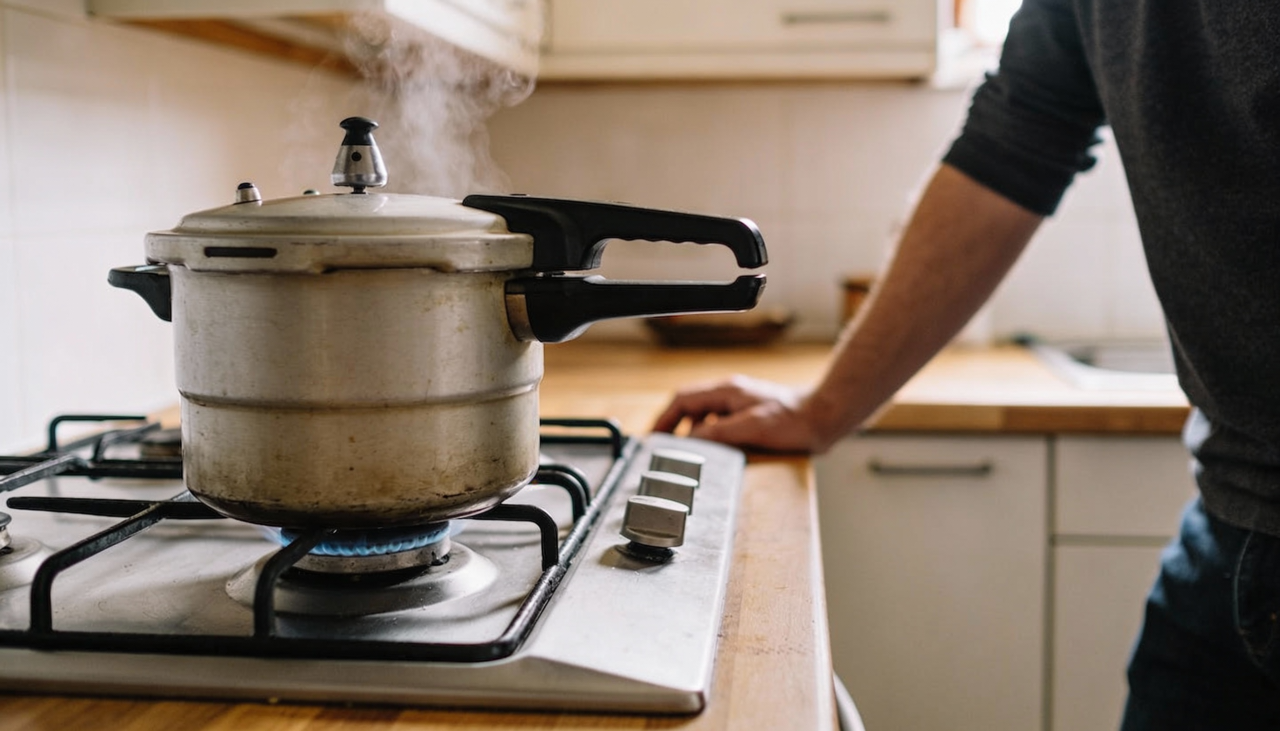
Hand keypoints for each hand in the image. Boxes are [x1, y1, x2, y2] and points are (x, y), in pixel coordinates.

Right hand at [651, 375, 827, 452]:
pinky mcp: (749, 416)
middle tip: (664, 449)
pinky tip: (714, 453)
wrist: (824, 418)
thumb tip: (692, 439)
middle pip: (689, 407)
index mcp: (726, 391)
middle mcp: (730, 394)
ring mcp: (739, 404)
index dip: (664, 418)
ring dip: (692, 433)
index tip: (655, 438)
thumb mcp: (752, 427)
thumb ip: (719, 431)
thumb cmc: (794, 421)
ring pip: (704, 416)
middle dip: (674, 426)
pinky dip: (709, 437)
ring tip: (687, 455)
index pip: (682, 399)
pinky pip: (719, 425)